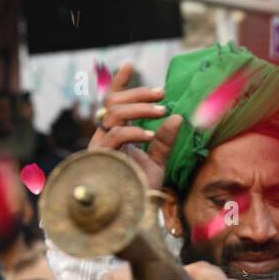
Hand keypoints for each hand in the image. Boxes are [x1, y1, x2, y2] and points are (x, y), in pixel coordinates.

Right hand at [89, 62, 179, 191]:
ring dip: (140, 109)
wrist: (133, 215)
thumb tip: (178, 117)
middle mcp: (103, 137)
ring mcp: (100, 146)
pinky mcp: (102, 157)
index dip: (120, 83)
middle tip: (163, 94)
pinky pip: (116, 135)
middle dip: (138, 94)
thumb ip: (165, 140)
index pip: (113, 103)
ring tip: (163, 112)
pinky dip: (135, 131)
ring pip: (114, 114)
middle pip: (114, 103)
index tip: (130, 64)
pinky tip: (151, 134)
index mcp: (114, 135)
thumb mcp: (158, 161)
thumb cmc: (141, 190)